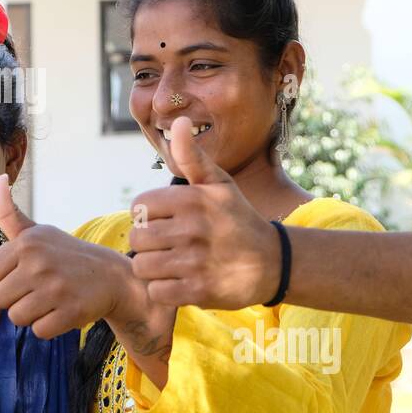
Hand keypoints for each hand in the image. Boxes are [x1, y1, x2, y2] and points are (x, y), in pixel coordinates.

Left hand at [0, 174, 138, 338]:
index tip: (22, 273)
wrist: (112, 276)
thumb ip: (9, 212)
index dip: (2, 279)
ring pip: (17, 317)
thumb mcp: (38, 232)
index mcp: (27, 243)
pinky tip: (63, 309)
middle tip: (38, 289)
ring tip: (50, 299)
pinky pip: (40, 331)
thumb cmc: (65, 255)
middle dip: (15, 299)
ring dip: (32, 314)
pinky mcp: (70, 312)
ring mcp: (56, 288)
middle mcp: (39, 263)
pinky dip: (50, 326)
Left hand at [128, 116, 279, 308]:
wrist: (273, 262)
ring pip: (143, 266)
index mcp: (192, 199)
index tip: (163, 220)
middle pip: (138, 238)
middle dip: (148, 243)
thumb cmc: (238, 218)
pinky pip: (157, 291)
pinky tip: (179, 281)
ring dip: (153, 268)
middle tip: (167, 244)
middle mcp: (192, 228)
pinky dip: (163, 290)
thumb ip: (191, 156)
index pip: (138, 206)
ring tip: (171, 263)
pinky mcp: (198, 290)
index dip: (146, 214)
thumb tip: (179, 121)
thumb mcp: (219, 183)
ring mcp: (195, 261)